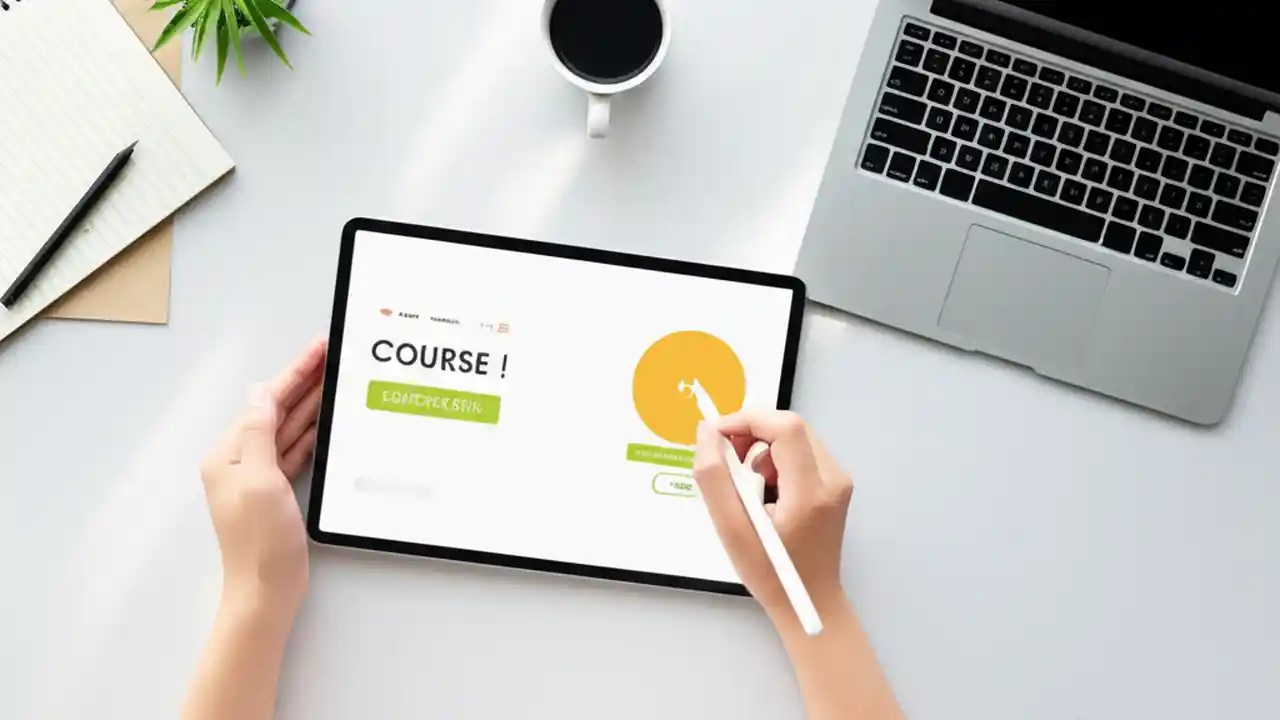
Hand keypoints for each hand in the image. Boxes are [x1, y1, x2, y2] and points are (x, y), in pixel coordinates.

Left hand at [200, 338, 326, 610]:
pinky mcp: (274, 491)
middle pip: (277, 409)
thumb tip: (261, 392)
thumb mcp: (260, 481)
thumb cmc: (260, 543)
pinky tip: (325, 419)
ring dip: (310, 402)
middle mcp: (238, 461)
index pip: (266, 401)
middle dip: (304, 380)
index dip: (294, 372)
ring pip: (288, 427)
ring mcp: (256, 476)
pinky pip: (294, 450)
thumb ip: (259, 433)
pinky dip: (311, 431)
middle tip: (331, 353)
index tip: (318, 348)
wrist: (266, 590)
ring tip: (334, 377)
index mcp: (228, 454)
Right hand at [693, 411, 853, 621]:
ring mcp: (839, 481)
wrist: (810, 602)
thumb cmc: (770, 575)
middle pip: (790, 428)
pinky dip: (775, 460)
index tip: (716, 437)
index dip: (746, 421)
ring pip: (794, 437)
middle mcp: (833, 479)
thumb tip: (706, 432)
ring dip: (762, 449)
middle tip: (726, 462)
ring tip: (746, 486)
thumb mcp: (731, 531)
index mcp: (810, 492)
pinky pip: (801, 452)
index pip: (785, 428)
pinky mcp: (835, 485)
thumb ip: (714, 479)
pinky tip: (764, 492)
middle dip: (752, 433)